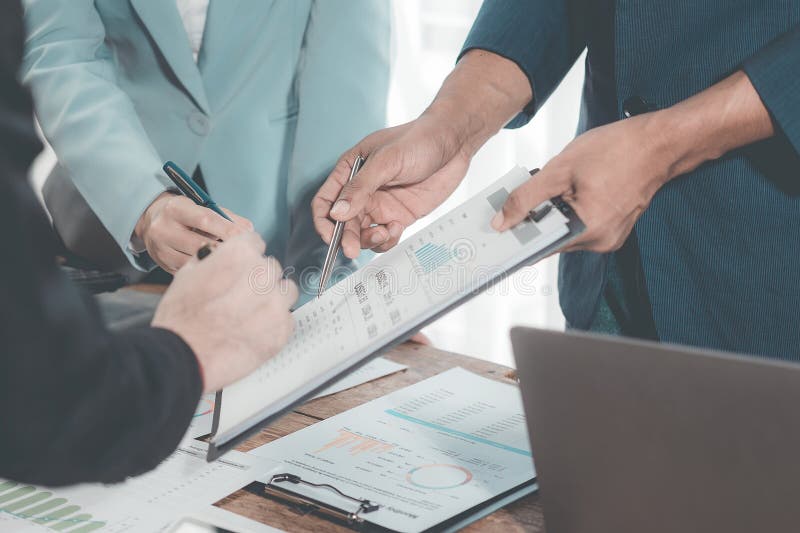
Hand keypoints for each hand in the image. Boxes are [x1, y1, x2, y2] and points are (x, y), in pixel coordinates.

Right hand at [135, 192, 253, 272]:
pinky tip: (213, 265)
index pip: (205, 219)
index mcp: (175, 208)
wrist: (152, 222)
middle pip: (200, 243)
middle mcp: (164, 228)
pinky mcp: (163, 264)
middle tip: (242, 252)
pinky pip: (189, 270)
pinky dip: (205, 268)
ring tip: (229, 258)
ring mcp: (161, 249)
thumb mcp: (202, 207)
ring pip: (195, 260)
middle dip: (223, 249)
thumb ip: (226, 217)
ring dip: (215, 260)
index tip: (245, 237)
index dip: (227, 229)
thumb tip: (248, 230)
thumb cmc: (186, 214)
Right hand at [152, 231, 297, 392]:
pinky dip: (274, 323)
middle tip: (241, 296)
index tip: (241, 267)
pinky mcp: (282, 329)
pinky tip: (255, 330)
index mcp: (239, 255)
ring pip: (286, 290)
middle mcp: (262, 275)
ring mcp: (275, 303)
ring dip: (274, 298)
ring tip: (252, 313)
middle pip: (271, 268)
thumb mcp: (187, 275)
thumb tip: (222, 256)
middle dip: (258, 279)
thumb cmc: (181, 319)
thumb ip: (213, 260)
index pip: (255, 242)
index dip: (245, 256)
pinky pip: (287, 317)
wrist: (183, 357)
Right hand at [312, 50, 532, 257]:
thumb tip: (337, 213)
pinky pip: (384, 236)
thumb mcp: (386, 161)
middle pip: (343, 223)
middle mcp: (363, 190)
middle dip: (346, 237)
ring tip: (383, 233)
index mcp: (350, 171)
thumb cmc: (419, 139)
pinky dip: (387, 240)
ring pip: (362, 233)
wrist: (453, 142)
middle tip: (352, 250)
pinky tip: (396, 228)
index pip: (325, 200)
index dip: (324, 221)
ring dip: (368, 240)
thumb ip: (360, 187)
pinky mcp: (399, 215)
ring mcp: (381, 204)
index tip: (331, 237)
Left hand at [492, 71, 774, 252]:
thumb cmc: (619, 149)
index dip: (517, 238)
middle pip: (551, 239)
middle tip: (526, 196)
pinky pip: (579, 224)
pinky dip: (567, 210)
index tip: (498, 232)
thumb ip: (526, 197)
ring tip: (557, 185)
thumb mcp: (560, 169)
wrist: (660, 141)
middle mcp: (601, 242)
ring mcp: (609, 236)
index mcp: (588, 231)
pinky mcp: (613, 226)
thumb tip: (502, 221)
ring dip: (551, 213)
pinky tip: (569, 189)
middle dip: (534, 219)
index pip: (540, 247)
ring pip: (565, 230)